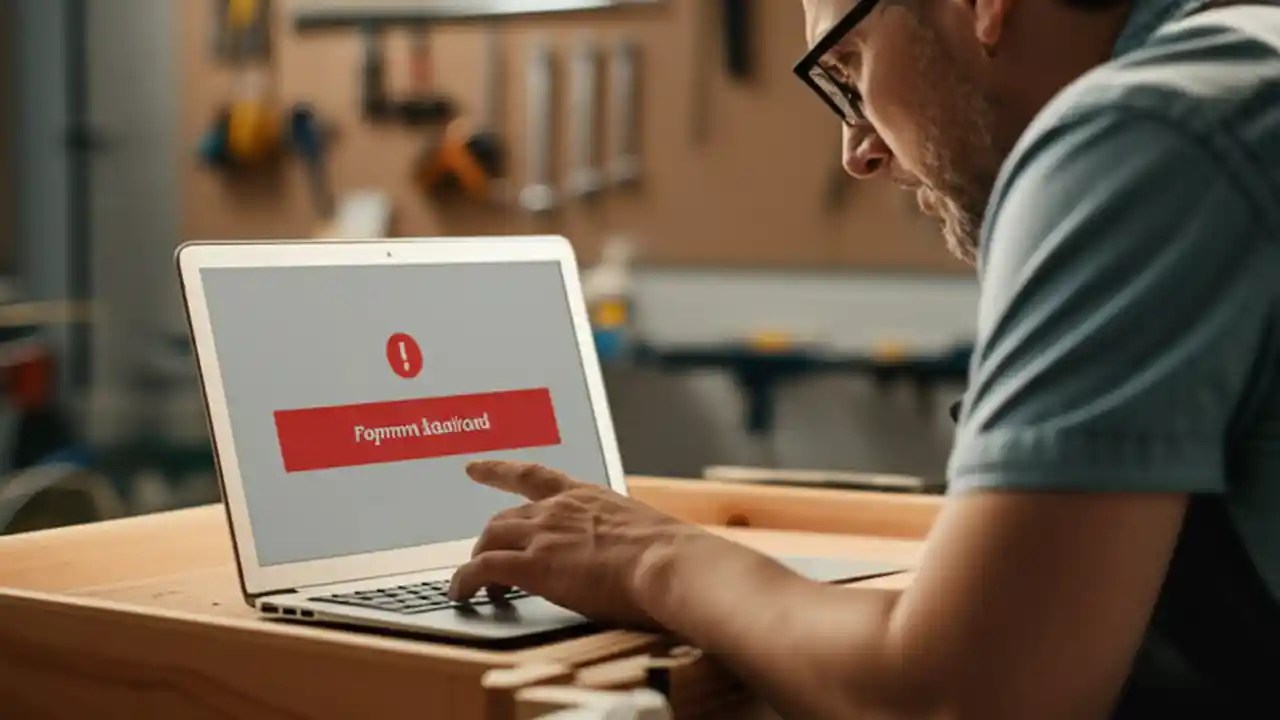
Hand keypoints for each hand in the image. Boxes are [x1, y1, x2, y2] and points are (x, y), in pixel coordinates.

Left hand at [448, 461, 718, 627]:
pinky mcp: (533, 565)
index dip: (498, 471)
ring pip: (489, 539)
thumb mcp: (644, 534)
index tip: (474, 467)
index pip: (533, 475)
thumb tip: (645, 559)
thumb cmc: (671, 556)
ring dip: (478, 562)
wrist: (669, 563)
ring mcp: (543, 535)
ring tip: (476, 587)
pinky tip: (461, 593)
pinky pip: (482, 569)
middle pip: (504, 518)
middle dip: (490, 539)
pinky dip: (465, 581)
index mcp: (585, 497)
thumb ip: (627, 540)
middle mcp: (558, 510)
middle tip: (484, 560)